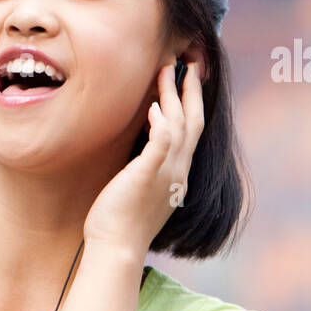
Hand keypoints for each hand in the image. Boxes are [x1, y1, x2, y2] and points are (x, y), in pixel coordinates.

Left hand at [83, 61, 204, 254]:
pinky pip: (161, 142)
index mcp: (178, 173)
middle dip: (191, 89)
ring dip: (174, 95)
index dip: (193, 102)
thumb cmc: (121, 221)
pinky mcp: (147, 175)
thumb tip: (143, 152)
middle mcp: (178, 171)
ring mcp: (166, 173)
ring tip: (167, 70)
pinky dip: (161, 121)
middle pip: (193, 120)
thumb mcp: (141, 189)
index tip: (189, 79)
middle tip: (188, 62)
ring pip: (179, 124)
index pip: (192, 130)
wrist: (117, 248)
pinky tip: (154, 106)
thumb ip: (147, 167)